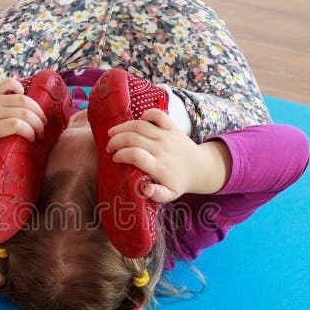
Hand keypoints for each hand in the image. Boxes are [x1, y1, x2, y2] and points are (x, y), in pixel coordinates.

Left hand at [0, 78, 47, 174]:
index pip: (16, 125)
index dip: (30, 131)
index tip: (33, 140)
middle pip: (23, 112)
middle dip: (38, 123)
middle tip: (42, 133)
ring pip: (22, 98)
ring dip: (36, 108)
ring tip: (42, 120)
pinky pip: (10, 83)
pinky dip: (20, 88)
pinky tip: (24, 99)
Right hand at [105, 108, 228, 202]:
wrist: (200, 168)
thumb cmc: (179, 182)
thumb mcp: (169, 195)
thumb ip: (156, 195)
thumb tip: (144, 189)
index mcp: (160, 166)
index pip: (135, 155)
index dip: (121, 155)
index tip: (114, 159)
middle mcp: (162, 148)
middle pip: (133, 138)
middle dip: (116, 141)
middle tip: (109, 148)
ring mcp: (167, 136)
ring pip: (140, 125)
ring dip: (122, 127)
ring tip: (112, 134)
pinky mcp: (172, 127)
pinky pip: (158, 115)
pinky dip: (147, 114)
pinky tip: (138, 120)